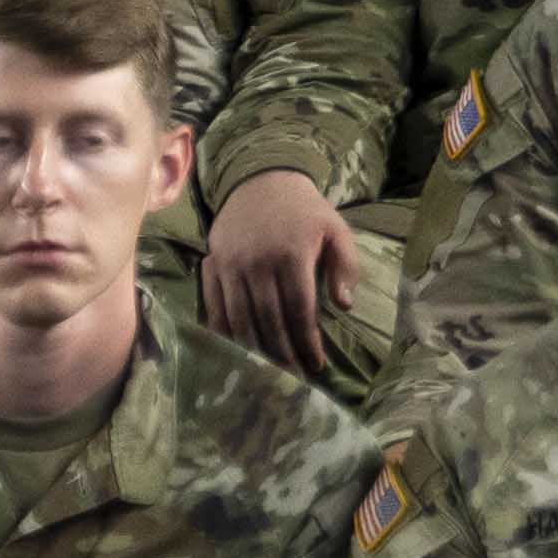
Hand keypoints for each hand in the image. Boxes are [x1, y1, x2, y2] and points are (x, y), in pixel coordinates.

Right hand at [203, 173, 356, 371]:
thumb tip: (344, 306)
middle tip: (294, 376)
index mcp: (292, 256)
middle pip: (268, 320)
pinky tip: (233, 349)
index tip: (317, 364)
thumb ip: (345, 266)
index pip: (299, 310)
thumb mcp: (336, 229)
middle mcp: (258, 263)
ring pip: (240, 318)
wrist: (261, 180)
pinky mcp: (212, 266)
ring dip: (253, 348)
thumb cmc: (305, 211)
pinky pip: (214, 305)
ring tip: (267, 370)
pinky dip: (223, 331)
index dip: (307, 341)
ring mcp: (231, 266)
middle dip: (282, 352)